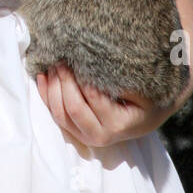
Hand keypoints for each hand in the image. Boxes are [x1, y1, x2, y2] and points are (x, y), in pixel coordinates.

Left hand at [35, 62, 179, 145]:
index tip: (76, 55)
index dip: (80, 77)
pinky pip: (56, 115)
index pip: (92, 98)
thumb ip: (121, 80)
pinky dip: (46, 96)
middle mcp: (99, 136)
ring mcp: (85, 136)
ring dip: (53, 88)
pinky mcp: (76, 131)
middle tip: (62, 59)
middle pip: (72, 108)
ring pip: (60, 114)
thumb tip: (96, 64)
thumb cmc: (148, 99)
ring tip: (54, 65)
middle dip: (64, 81)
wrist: (150, 116)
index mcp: (117, 125)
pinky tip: (42, 77)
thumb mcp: (143, 90)